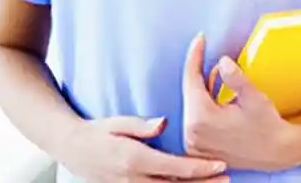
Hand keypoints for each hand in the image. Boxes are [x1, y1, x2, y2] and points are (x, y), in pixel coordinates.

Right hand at [57, 115, 229, 182]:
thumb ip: (141, 125)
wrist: (73, 149)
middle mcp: (134, 179)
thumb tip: (163, 122)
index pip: (175, 168)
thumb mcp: (119, 123)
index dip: (200, 168)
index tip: (220, 165)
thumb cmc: (99, 131)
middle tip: (227, 178)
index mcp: (135, 160)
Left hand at [181, 34, 292, 171]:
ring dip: (204, 89)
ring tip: (218, 75)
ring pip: (193, 105)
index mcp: (202, 119)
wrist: (276, 153)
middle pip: (190, 93)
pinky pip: (196, 119)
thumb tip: (222, 61)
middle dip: (200, 73)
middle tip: (209, 54)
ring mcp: (194, 143)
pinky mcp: (198, 148)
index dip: (194, 57)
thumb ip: (235, 78)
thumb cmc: (268, 127)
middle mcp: (192, 133)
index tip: (199, 40)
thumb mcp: (254, 98)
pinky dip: (205, 104)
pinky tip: (218, 95)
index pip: (191, 80)